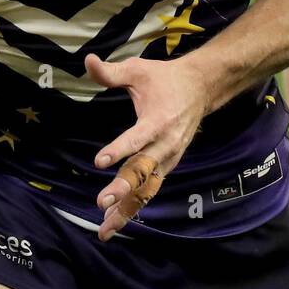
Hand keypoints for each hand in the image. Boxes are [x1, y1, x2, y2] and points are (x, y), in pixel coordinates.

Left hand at [86, 52, 208, 239]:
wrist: (202, 88)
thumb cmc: (165, 79)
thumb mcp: (138, 69)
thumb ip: (111, 72)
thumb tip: (86, 60)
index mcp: (158, 120)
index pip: (136, 138)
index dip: (119, 149)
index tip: (99, 161)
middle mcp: (166, 144)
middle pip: (143, 170)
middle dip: (123, 187)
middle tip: (102, 201)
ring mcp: (169, 158)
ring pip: (147, 188)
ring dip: (127, 208)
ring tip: (106, 228)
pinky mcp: (168, 166)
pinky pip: (150, 189)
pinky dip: (135, 206)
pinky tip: (116, 221)